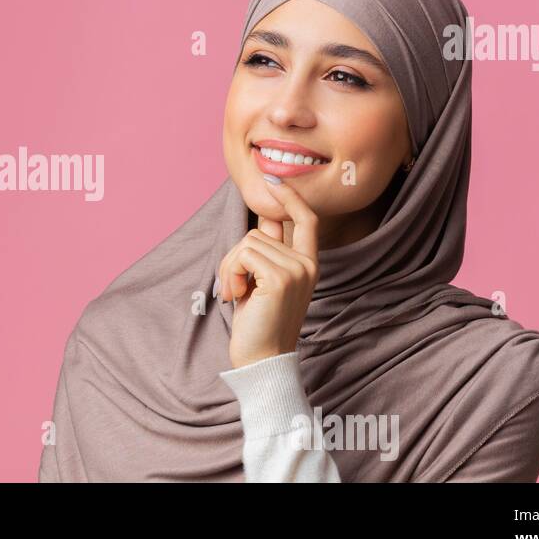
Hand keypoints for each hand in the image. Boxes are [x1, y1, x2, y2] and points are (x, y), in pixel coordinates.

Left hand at [217, 178, 319, 367]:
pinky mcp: (280, 278)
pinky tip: (235, 295)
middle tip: (233, 287)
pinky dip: (230, 273)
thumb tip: (266, 219)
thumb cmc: (259, 323)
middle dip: (235, 256)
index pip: (306, 220)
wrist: (261, 359)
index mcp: (308, 264)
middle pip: (259, 232)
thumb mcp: (265, 282)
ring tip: (235, 293)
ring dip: (230, 267)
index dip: (290, 196)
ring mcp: (296, 270)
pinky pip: (243, 254)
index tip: (273, 178)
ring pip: (247, 242)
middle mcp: (307, 264)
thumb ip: (269, 252)